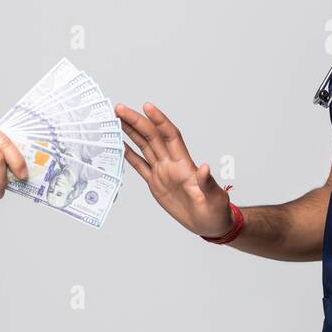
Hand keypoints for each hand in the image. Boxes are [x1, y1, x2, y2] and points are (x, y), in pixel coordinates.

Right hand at [115, 103, 232, 237]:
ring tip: (116, 119)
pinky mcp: (156, 183)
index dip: (159, 121)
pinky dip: (129, 155)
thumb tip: (204, 168)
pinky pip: (140, 165)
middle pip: (152, 136)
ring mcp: (163, 172)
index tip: (147, 107)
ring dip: (130, 132)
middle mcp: (172, 164)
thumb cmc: (216, 211)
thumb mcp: (215, 199)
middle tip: (119, 109)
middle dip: (136, 121)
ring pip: (144, 146)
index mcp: (185, 165)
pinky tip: (118, 145)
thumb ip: (207, 183)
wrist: (210, 225)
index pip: (170, 136)